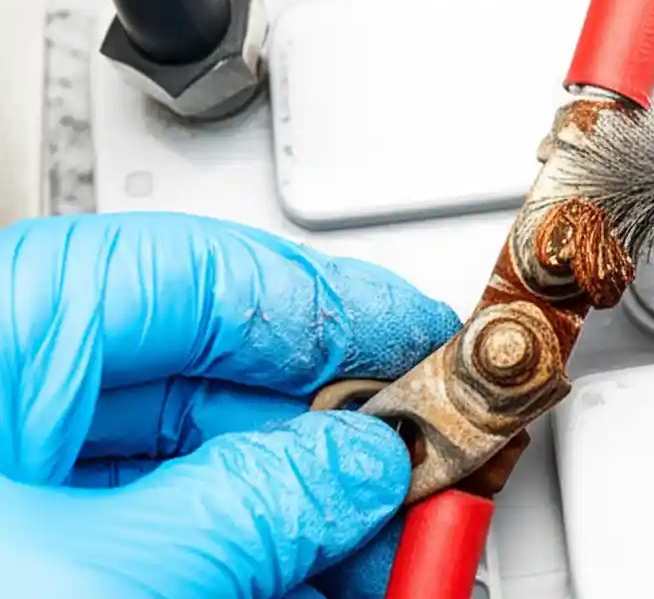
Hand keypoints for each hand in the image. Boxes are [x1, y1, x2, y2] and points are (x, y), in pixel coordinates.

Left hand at [0, 212, 459, 597]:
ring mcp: (22, 483)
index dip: (330, 303)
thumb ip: (249, 505)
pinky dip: (253, 559)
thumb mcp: (101, 574)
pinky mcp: (41, 548)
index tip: (421, 338)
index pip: (197, 274)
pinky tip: (320, 584)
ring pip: (202, 467)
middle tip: (421, 474)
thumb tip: (360, 464)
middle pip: (215, 379)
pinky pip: (166, 531)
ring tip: (388, 558)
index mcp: (1, 343)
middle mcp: (12, 399)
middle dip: (337, 435)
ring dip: (313, 510)